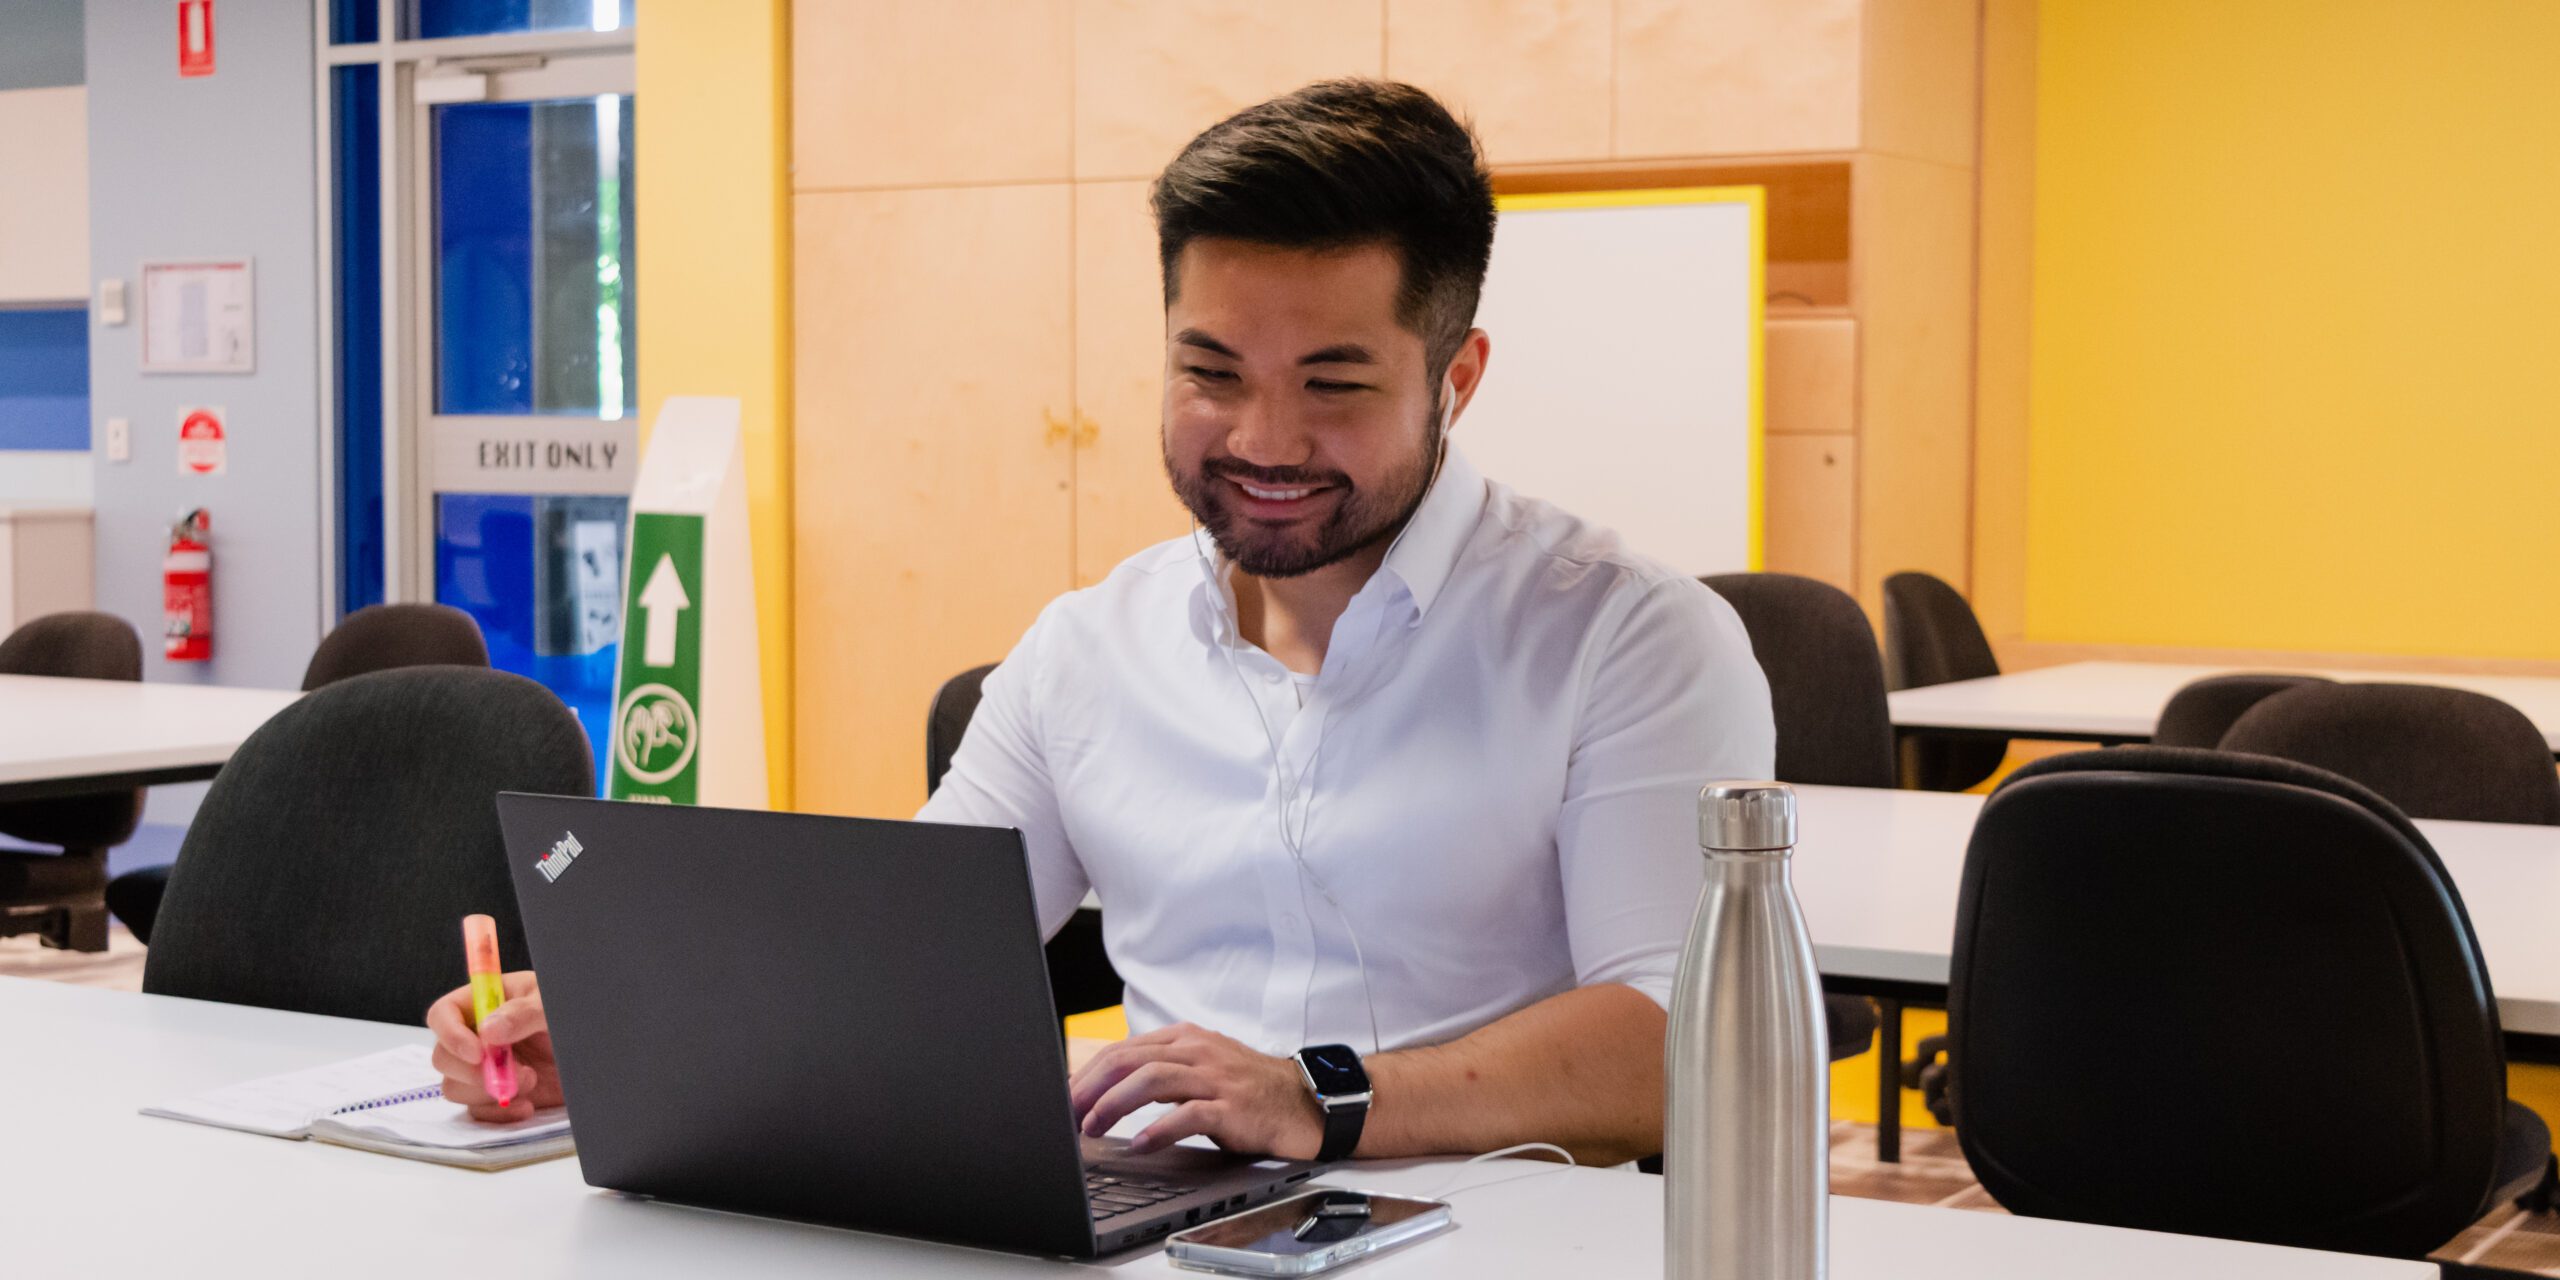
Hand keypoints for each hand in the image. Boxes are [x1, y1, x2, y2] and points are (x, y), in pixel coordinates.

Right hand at [425, 970, 564, 1122]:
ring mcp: (483, 1067)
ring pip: (455, 1087)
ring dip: (488, 1091)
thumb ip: (523, 1013)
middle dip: (473, 1071)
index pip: (443, 1014)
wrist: (598, 1055)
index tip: (478, 1052)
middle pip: (443, 1057)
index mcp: (485, 1002)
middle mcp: (476, 1036)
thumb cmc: (572, 1017)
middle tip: (514, 1072)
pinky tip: (527, 1106)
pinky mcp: (494, 1095)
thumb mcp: (551, 1006)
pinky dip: (498, 1113)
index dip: (450, 1034)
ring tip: (531, 1081)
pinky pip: (476, 1111)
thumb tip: (487, 1031)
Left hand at [1068, 1023, 1324, 1157]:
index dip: (1087, 1073)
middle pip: (1129, 1061)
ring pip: (1152, 1081)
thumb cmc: (1248, 1089)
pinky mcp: (1232, 1107)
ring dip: (1114, 1105)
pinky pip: (1189, 1114)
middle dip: (1091, 1088)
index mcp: (1185, 1039)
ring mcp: (1215, 1078)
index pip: (1123, 1050)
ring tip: (1092, 1128)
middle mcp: (1197, 1051)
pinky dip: (1159, 1129)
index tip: (1063, 1097)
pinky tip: (1140, 1143)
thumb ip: (1160, 1073)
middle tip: (1067, 1114)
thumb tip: (1106, 1091)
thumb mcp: (1200, 1069)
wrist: (1305, 1102)